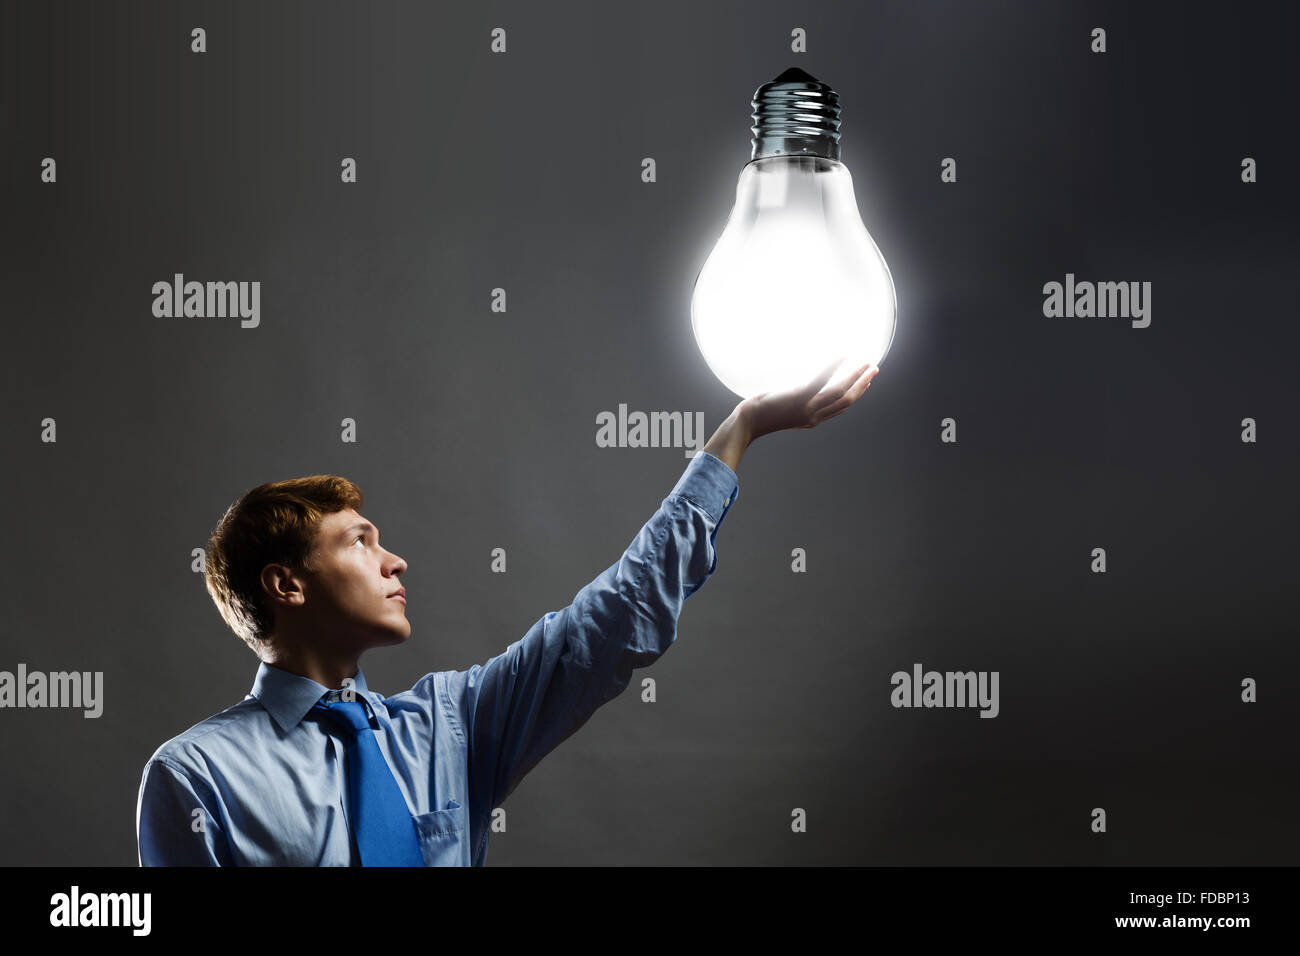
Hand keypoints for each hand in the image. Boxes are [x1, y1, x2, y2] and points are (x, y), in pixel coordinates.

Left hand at [739, 356, 879, 439]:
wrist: (748, 421)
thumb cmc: (759, 414)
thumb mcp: (783, 410)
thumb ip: (796, 402)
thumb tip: (801, 388)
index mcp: (812, 420)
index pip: (840, 408)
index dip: (855, 394)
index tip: (865, 383)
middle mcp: (814, 416)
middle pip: (846, 400)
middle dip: (862, 385)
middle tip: (874, 369)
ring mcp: (809, 407)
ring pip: (841, 391)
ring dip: (856, 376)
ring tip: (867, 363)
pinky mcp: (801, 396)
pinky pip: (824, 378)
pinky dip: (836, 364)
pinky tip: (845, 352)